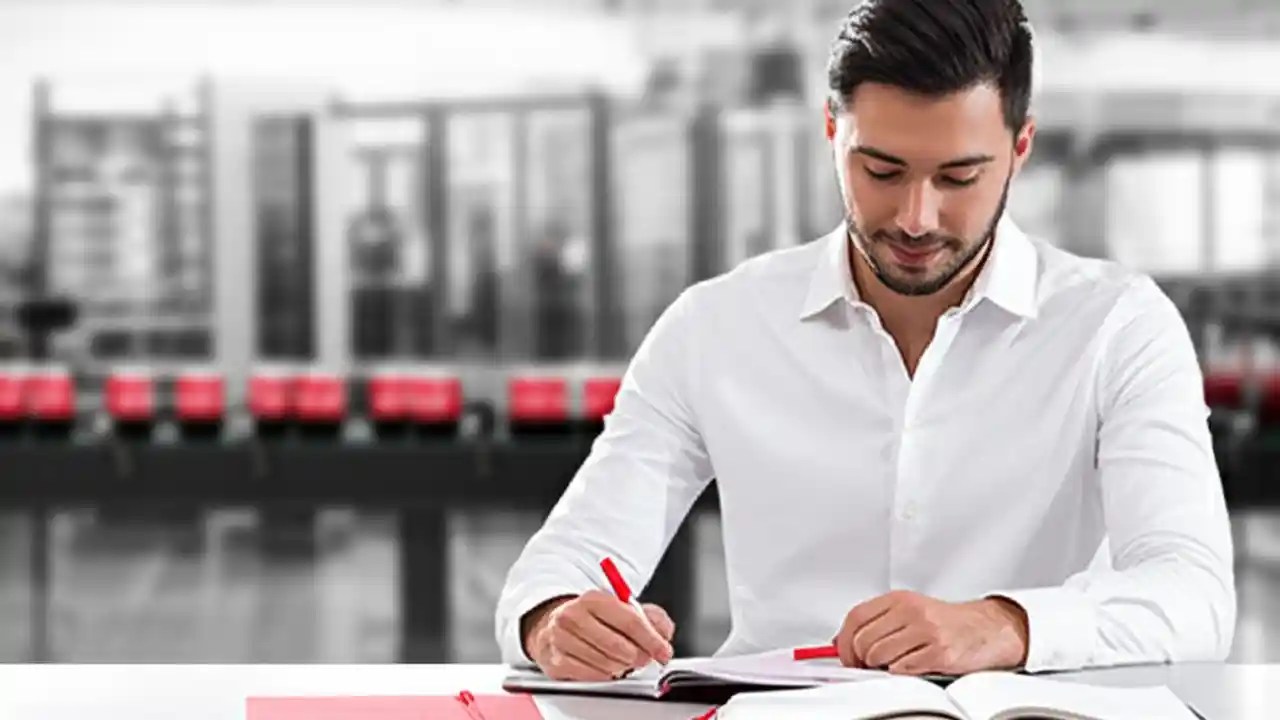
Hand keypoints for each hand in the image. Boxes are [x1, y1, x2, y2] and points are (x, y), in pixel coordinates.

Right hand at [522, 590, 675, 680]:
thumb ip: (649, 616)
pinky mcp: (557, 662)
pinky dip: (607, 674)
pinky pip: (594, 676)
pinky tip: (607, 665)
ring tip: (624, 659)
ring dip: (624, 667)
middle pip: (620, 646)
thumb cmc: (593, 618)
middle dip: (640, 656)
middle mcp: (573, 617)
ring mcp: (562, 640)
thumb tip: (664, 633)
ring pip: (608, 664)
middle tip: (645, 658)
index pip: (630, 621)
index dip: (652, 640)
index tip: (664, 651)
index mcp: (593, 598)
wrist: (553, 625)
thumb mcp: (622, 606)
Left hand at [833, 591, 1027, 675]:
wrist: (986, 628)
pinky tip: (911, 666)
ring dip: (882, 667)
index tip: (845, 654)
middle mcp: (911, 612)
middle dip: (862, 659)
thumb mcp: (907, 612)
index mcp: (899, 599)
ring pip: (880, 656)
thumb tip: (841, 641)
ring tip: (895, 663)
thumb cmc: (946, 621)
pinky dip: (902, 673)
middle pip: (864, 640)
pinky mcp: (940, 653)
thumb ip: (876, 622)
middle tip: (869, 665)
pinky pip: (903, 669)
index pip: (856, 617)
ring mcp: (926, 631)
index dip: (844, 641)